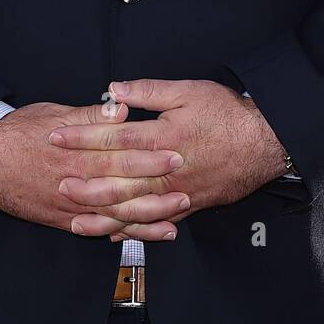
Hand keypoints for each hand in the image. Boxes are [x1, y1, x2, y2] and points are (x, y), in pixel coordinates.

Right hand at [0, 97, 188, 237]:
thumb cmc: (19, 130)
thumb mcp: (55, 113)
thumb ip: (91, 114)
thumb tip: (121, 108)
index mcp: (78, 152)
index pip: (122, 154)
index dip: (151, 156)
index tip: (177, 152)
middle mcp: (76, 181)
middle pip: (123, 188)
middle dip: (156, 191)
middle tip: (187, 190)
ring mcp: (69, 205)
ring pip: (113, 216)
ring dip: (145, 219)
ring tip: (174, 220)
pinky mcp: (62, 220)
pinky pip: (95, 230)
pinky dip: (119, 234)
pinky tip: (140, 236)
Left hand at [52, 78, 288, 239]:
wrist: (266, 142)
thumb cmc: (227, 113)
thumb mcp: (188, 91)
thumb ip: (149, 91)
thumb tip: (114, 89)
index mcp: (163, 137)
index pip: (113, 137)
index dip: (82, 137)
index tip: (57, 137)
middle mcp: (166, 169)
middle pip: (118, 181)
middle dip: (85, 184)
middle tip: (58, 184)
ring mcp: (177, 192)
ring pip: (134, 209)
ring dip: (103, 214)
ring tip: (76, 218)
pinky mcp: (189, 206)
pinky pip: (156, 223)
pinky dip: (133, 230)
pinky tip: (113, 234)